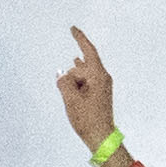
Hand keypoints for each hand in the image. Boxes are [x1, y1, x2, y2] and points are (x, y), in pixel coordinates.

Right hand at [55, 28, 116, 163]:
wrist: (101, 137)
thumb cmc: (88, 119)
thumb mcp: (70, 100)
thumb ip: (63, 82)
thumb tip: (62, 74)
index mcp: (99, 76)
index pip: (88, 51)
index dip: (80, 38)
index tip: (73, 28)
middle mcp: (102, 77)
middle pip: (80, 68)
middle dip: (70, 78)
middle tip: (72, 100)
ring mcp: (101, 85)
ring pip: (80, 77)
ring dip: (72, 85)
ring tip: (74, 103)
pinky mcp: (99, 92)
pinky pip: (84, 82)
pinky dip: (77, 82)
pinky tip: (72, 70)